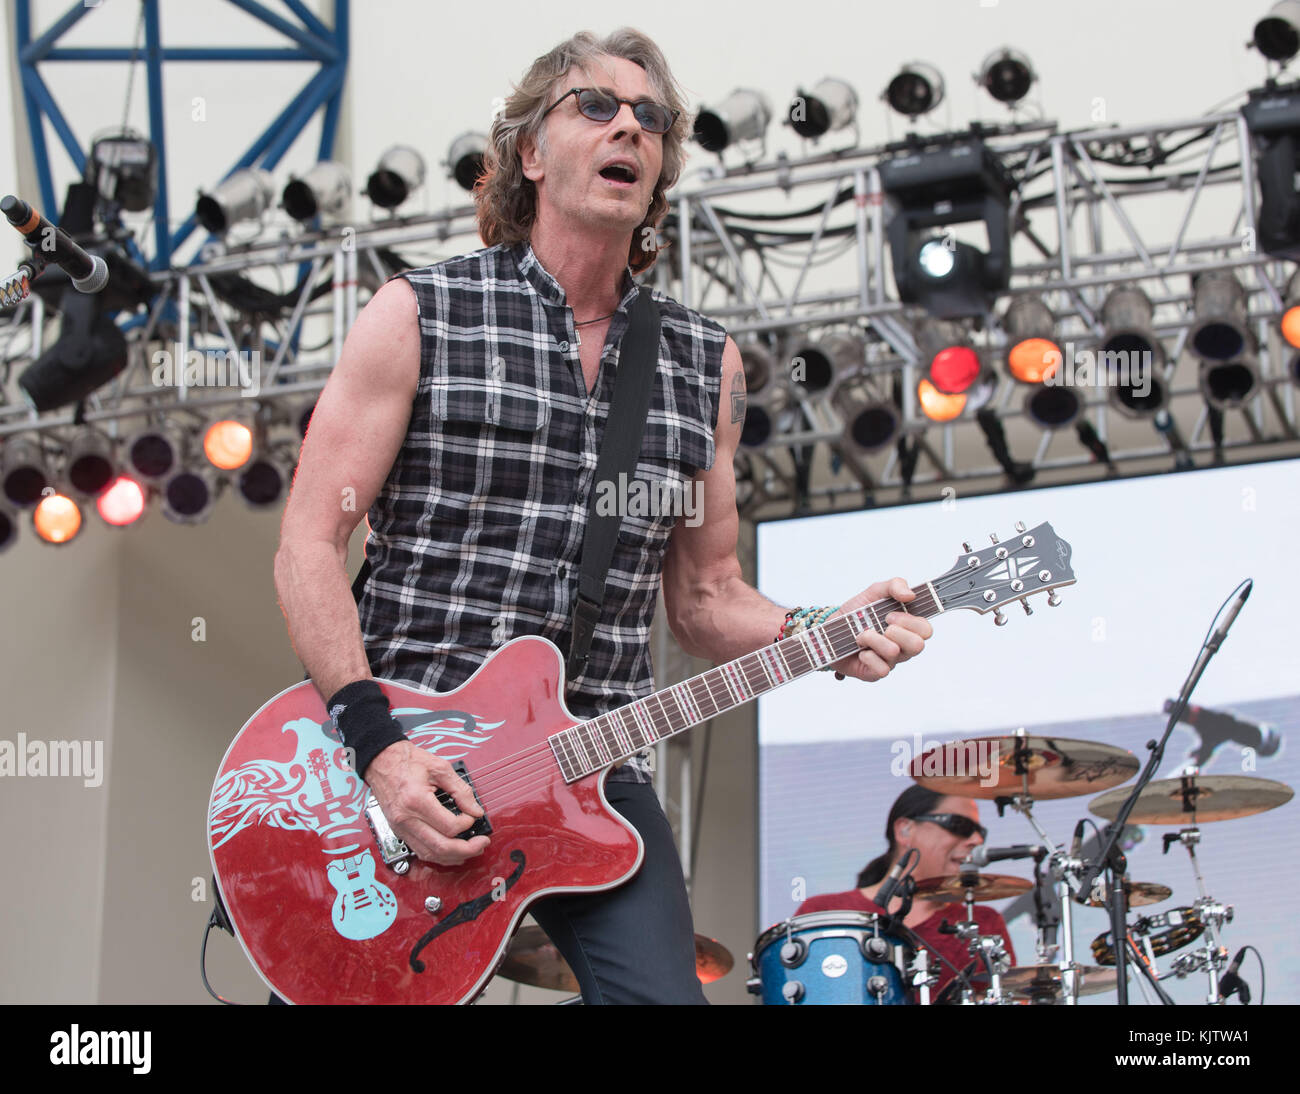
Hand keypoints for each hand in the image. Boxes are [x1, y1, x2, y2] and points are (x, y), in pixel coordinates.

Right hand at [364, 740, 489, 864]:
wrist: (383, 761)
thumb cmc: (408, 761)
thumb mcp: (440, 768)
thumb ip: (461, 790)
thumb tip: (475, 810)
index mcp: (417, 801)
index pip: (449, 826)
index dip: (467, 823)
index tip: (472, 815)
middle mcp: (406, 819)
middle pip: (441, 847)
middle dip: (467, 849)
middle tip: (482, 842)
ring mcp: (400, 828)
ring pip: (430, 854)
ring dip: (453, 857)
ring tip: (471, 849)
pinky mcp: (398, 831)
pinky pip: (420, 851)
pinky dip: (438, 855)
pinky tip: (451, 851)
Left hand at [828, 577, 931, 681]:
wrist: (830, 628)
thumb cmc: (857, 613)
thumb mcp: (874, 591)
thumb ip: (895, 585)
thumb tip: (910, 594)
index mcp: (908, 627)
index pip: (926, 630)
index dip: (910, 622)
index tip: (890, 615)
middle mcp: (903, 646)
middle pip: (918, 645)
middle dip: (896, 632)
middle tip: (880, 626)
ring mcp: (891, 661)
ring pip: (895, 653)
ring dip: (873, 639)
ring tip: (862, 636)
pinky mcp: (877, 673)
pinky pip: (882, 669)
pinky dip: (868, 657)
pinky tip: (861, 652)